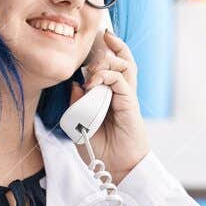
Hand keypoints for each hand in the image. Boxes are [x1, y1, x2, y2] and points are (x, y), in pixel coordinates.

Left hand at [69, 28, 149, 182]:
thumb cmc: (100, 150)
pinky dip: (108, 76)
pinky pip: (122, 81)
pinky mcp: (130, 105)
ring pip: (124, 66)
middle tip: (95, 48)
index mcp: (109, 96)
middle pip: (121, 60)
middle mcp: (120, 93)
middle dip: (109, 49)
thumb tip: (75, 85)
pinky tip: (94, 82)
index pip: (111, 66)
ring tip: (92, 72)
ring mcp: (126, 98)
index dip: (107, 50)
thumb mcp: (80, 125)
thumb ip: (77, 105)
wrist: (116, 168)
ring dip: (106, 63)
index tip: (99, 37)